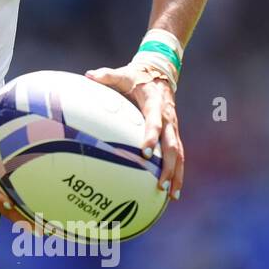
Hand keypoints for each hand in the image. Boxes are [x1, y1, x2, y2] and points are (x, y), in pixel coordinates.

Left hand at [85, 63, 182, 200]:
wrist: (161, 73)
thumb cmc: (137, 76)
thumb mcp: (122, 74)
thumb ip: (107, 76)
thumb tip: (89, 75)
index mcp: (155, 105)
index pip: (154, 123)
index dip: (151, 136)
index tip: (145, 152)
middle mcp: (168, 118)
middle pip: (172, 146)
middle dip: (168, 166)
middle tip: (160, 184)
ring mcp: (173, 127)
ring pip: (179, 154)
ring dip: (177, 175)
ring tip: (171, 195)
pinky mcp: (173, 134)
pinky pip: (179, 155)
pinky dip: (178, 172)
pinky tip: (173, 190)